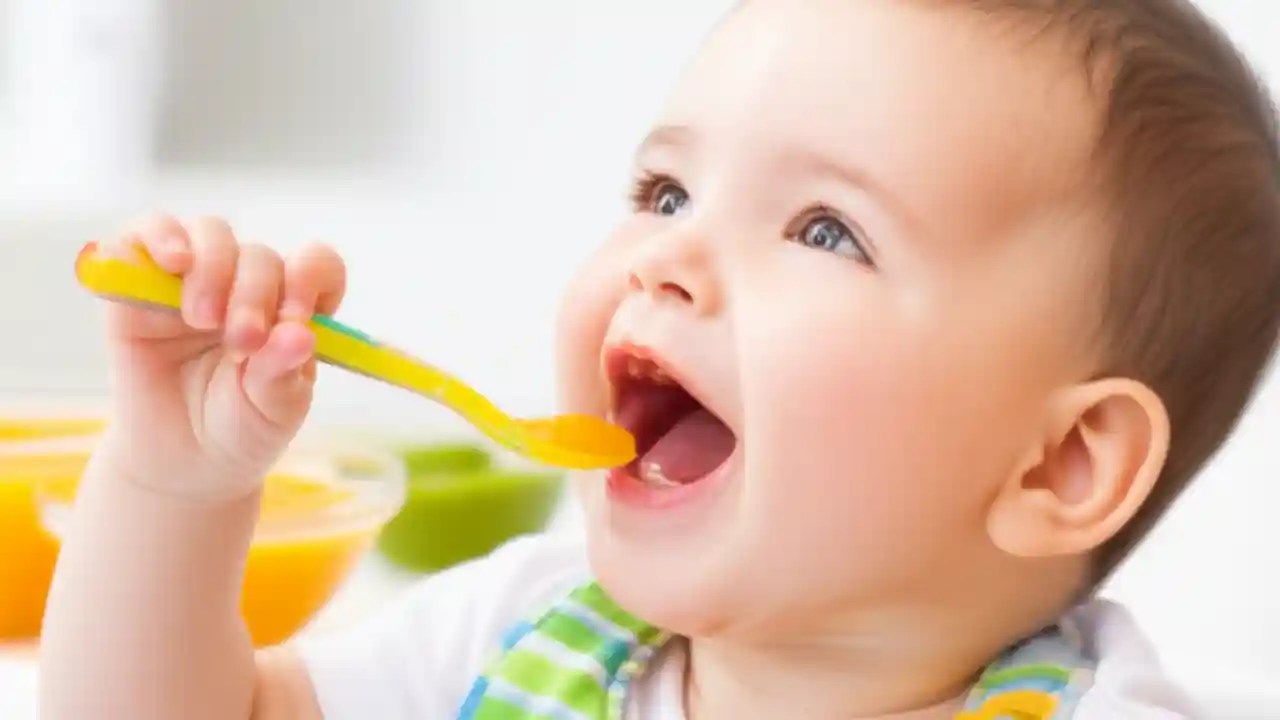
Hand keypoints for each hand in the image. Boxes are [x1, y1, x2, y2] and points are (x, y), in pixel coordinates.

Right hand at [94, 214, 346, 500]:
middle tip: (243, 342)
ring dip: (213, 268)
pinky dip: (159, 236)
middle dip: (254, 294)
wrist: (182, 462)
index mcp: (292, 309)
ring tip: (203, 319)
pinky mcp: (138, 283)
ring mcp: (194, 279)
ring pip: (210, 233)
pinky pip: (144, 234)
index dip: (309, 279)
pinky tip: (172, 262)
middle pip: (259, 256)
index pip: (316, 265)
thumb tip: (299, 334)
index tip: (295, 318)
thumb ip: (283, 372)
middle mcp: (247, 285)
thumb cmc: (241, 429)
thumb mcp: (274, 410)